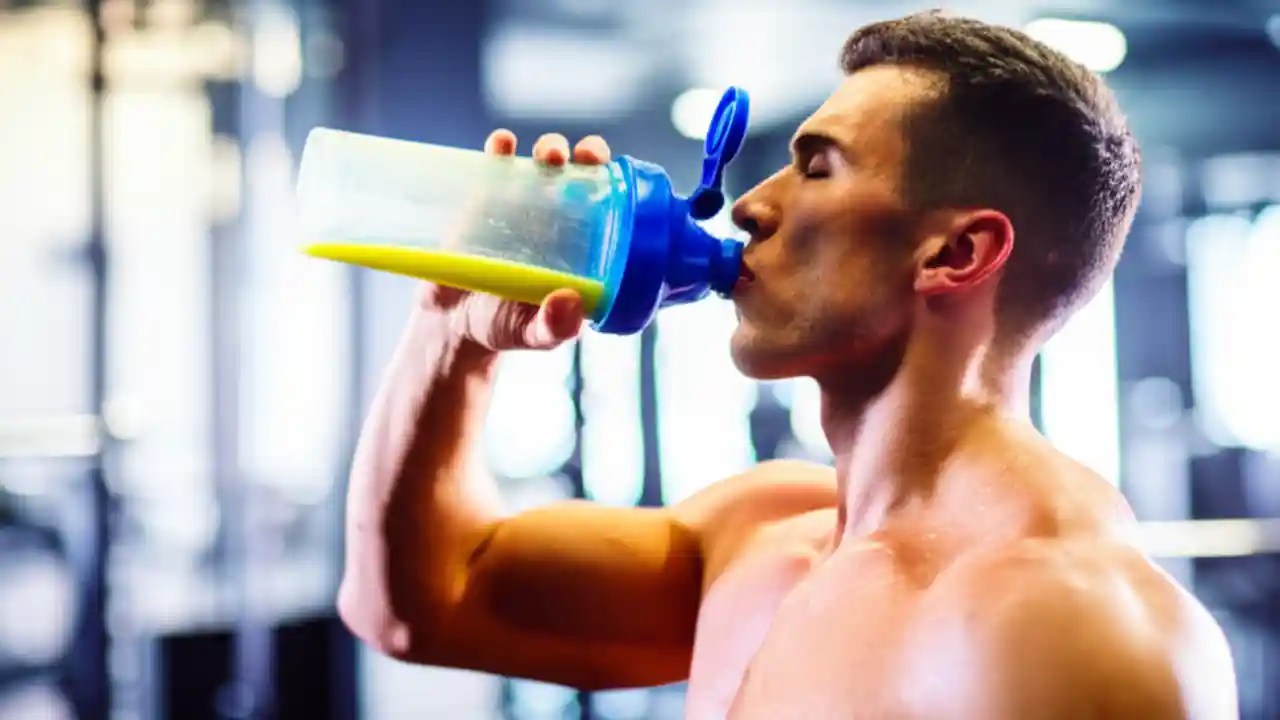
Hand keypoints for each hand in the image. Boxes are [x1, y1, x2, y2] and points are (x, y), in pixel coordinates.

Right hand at [416, 130, 612, 351]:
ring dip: (550, 149)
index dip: (615, 188)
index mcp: (579, 245)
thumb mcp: (532, 334)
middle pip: (581, 173)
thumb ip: (553, 326)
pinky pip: (496, 165)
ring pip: (542, 163)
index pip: (606, 207)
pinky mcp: (484, 198)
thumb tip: (569, 304)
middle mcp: (555, 217)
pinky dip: (501, 149)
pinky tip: (503, 144)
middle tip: (585, 158)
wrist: (452, 321)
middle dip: (588, 156)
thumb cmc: (505, 326)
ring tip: (550, 156)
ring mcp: (520, 204)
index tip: (616, 180)